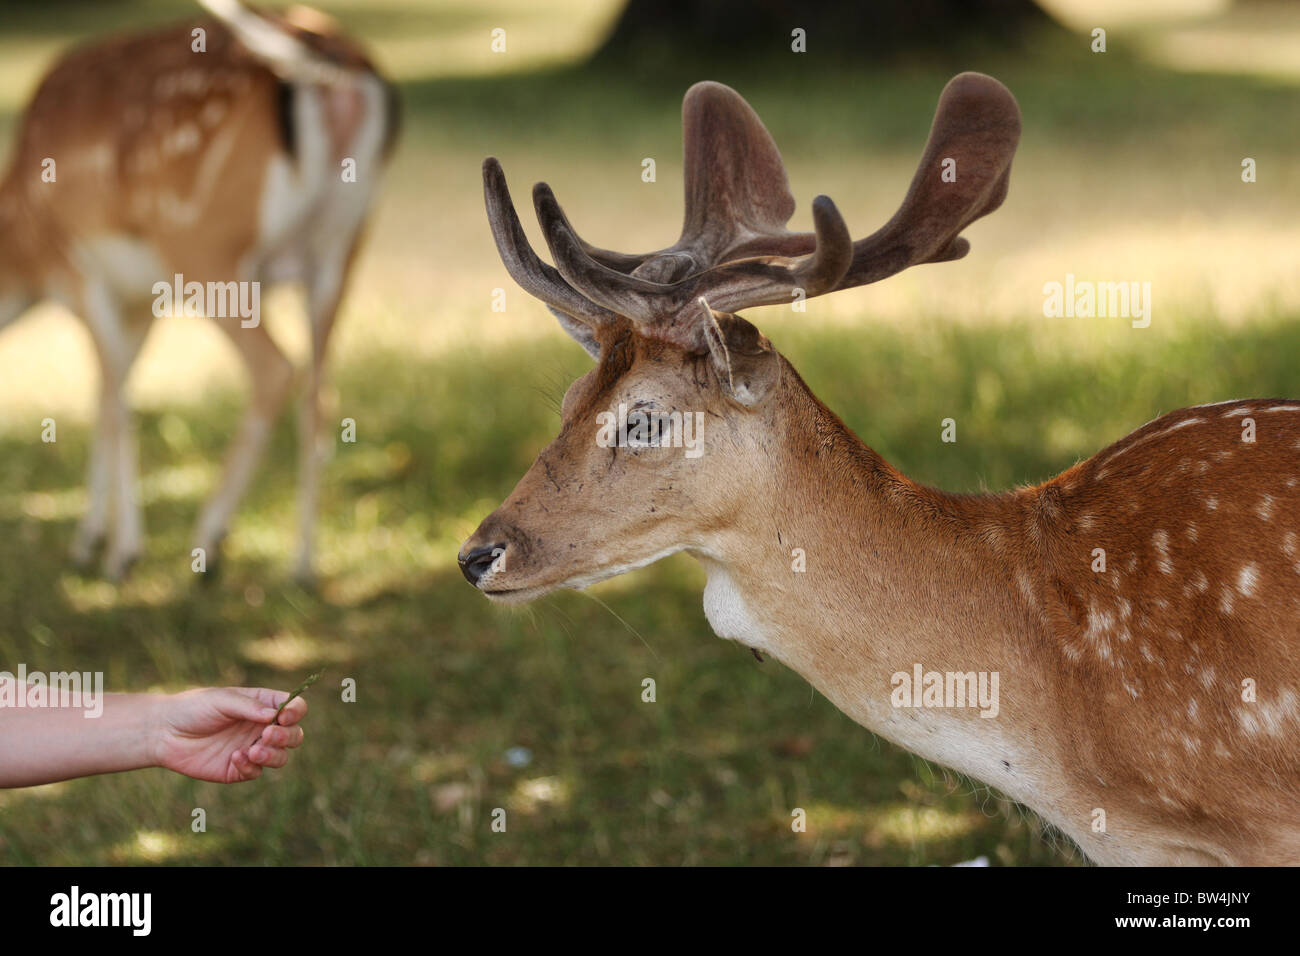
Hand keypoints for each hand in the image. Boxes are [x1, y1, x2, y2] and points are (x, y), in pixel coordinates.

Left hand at [153, 687, 307, 782]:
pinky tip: (234, 757)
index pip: (294, 708)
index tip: (284, 716)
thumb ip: (249, 707)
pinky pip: (256, 772)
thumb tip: (275, 716)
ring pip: (281, 757)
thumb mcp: (222, 700)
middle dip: (286, 736)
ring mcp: (252, 749)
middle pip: (294, 735)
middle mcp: (261, 728)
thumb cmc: (193, 708)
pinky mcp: (238, 769)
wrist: (163, 733)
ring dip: (273, 755)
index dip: (296, 712)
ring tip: (253, 751)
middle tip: (267, 735)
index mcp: (263, 705)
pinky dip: (250, 766)